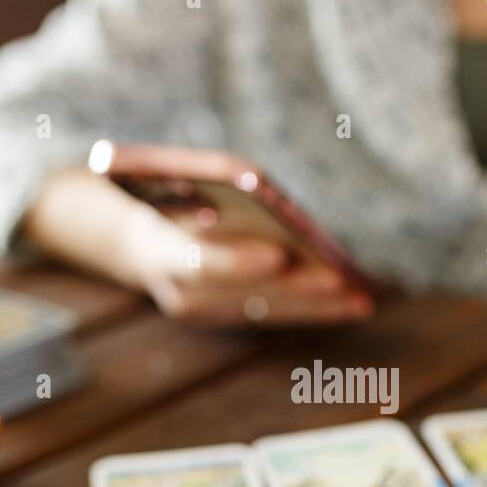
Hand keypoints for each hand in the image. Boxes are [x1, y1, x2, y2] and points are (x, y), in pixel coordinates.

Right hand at [112, 193, 372, 325]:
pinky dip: (312, 310)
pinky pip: (271, 314)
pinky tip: (352, 303)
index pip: (198, 263)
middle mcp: (178, 291)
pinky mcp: (224, 314)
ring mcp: (202, 310)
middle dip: (294, 288)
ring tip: (360, 297)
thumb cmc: (153, 190)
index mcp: (156, 251)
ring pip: (264, 312)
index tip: (280, 254)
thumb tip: (255, 181)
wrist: (126, 236)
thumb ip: (204, 174)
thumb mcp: (164, 171)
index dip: (237, 263)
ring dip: (315, 307)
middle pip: (242, 296)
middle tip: (340, 280)